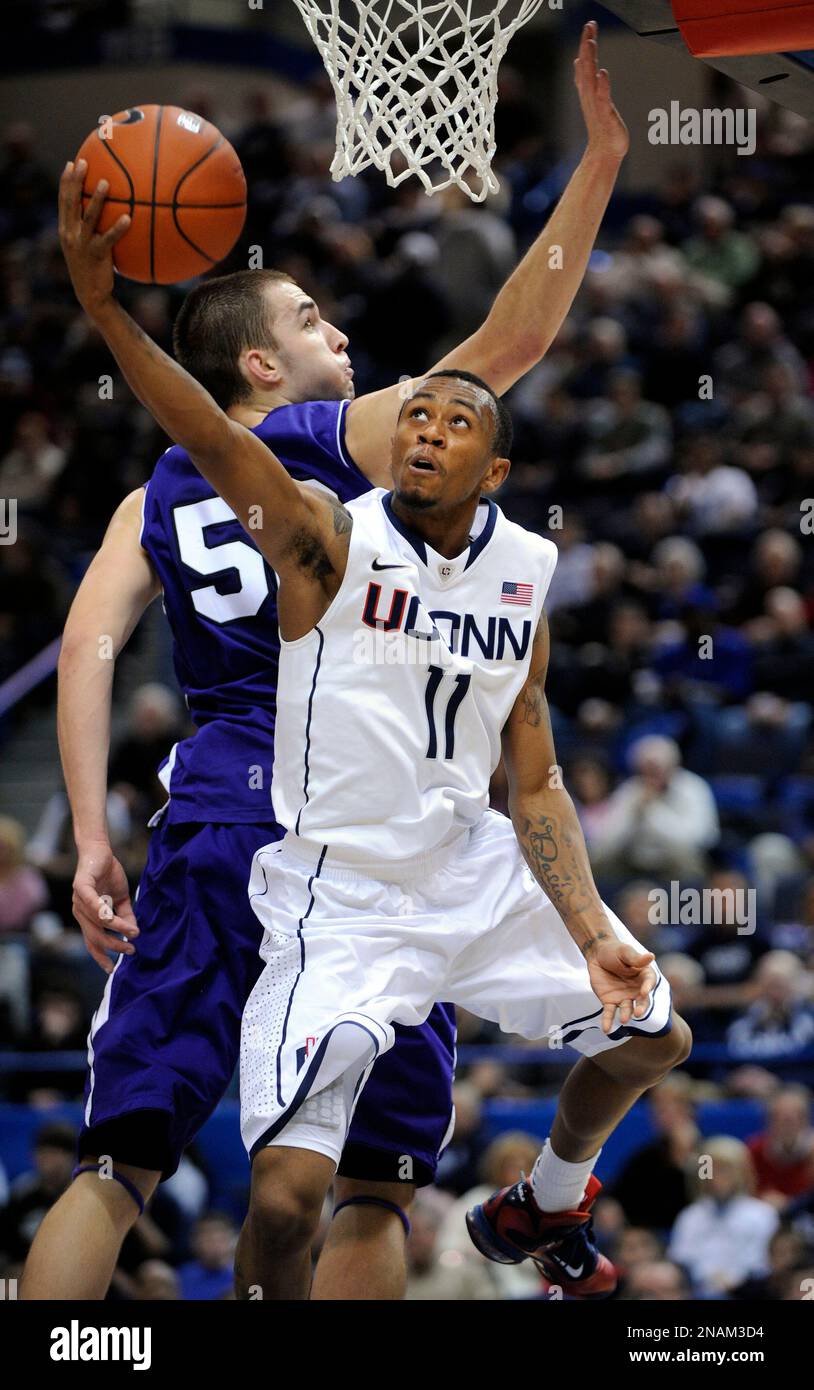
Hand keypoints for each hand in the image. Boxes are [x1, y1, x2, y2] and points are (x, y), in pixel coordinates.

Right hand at [58, 159, 130, 313]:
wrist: (91, 294)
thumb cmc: (93, 268)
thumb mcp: (88, 246)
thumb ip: (93, 228)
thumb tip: (113, 210)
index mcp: (66, 229)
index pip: (63, 200)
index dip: (66, 181)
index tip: (72, 162)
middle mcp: (70, 234)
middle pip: (71, 202)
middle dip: (76, 181)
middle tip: (83, 162)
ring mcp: (81, 244)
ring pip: (88, 217)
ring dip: (97, 199)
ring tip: (106, 183)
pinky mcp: (95, 255)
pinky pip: (108, 239)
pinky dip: (118, 228)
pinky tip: (129, 218)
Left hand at [72, 840, 139, 972]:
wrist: (100, 851)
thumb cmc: (109, 874)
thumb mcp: (121, 899)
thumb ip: (126, 915)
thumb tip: (135, 932)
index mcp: (88, 917)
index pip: (92, 942)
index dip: (101, 956)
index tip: (111, 969)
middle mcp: (80, 912)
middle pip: (94, 937)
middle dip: (112, 946)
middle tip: (130, 951)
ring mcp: (79, 900)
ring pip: (98, 922)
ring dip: (116, 929)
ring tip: (133, 933)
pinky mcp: (81, 886)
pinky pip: (92, 903)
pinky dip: (103, 912)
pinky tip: (113, 919)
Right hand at [574, 22, 628, 162]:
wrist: (604, 152)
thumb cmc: (602, 126)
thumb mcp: (595, 98)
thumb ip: (587, 78)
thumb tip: (580, 61)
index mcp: (588, 90)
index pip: (586, 62)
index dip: (586, 44)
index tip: (589, 26)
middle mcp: (590, 95)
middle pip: (586, 66)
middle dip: (587, 46)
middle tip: (588, 27)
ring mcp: (596, 105)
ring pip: (590, 79)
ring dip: (589, 61)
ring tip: (590, 43)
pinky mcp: (605, 116)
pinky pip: (602, 99)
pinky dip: (602, 86)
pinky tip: (602, 74)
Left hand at [586, 940, 656, 1033]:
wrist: (597, 954)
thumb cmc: (615, 951)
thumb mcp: (625, 952)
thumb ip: (636, 958)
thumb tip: (651, 956)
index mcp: (644, 976)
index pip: (649, 983)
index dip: (647, 988)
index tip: (644, 992)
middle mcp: (637, 990)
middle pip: (641, 1001)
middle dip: (641, 1008)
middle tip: (638, 1013)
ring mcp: (623, 997)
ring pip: (627, 1009)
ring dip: (626, 1015)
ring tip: (623, 1020)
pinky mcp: (610, 1002)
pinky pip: (609, 1013)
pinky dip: (608, 1021)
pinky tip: (606, 1030)